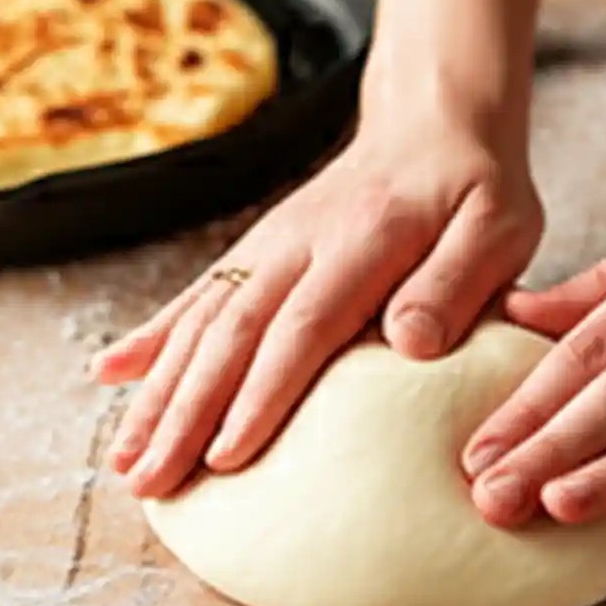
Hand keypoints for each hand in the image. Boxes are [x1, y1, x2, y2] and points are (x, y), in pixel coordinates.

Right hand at [93, 111, 543, 497]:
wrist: (430, 125)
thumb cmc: (472, 189)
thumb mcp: (497, 227)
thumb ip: (458, 282)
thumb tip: (410, 343)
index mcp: (361, 242)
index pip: (302, 326)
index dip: (261, 392)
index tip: (227, 455)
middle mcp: (297, 244)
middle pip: (231, 334)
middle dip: (185, 411)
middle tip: (152, 480)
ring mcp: (266, 245)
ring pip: (200, 322)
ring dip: (158, 391)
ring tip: (125, 457)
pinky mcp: (253, 250)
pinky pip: (195, 296)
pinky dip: (150, 336)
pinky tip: (108, 372)